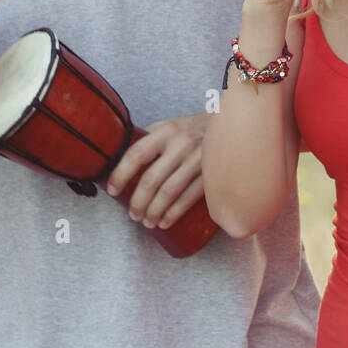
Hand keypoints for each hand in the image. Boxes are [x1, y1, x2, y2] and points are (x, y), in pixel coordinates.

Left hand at [104, 112, 209, 228]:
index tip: (112, 190)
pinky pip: (189, 198)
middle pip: (151, 180)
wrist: (234, 126)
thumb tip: (121, 157)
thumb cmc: (194, 129)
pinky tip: (165, 221)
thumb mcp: (171, 125)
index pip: (136, 155)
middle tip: (132, 214)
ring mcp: (198, 160)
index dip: (120, 175)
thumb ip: (150, 138)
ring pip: (169, 192)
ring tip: (146, 222)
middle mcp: (181, 144)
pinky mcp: (211, 174)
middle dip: (138, 202)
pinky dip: (174, 213)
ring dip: (154, 211)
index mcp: (166, 131)